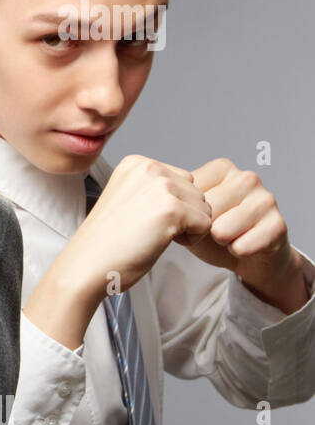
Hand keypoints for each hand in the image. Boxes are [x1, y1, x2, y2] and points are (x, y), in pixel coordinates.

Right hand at [26, 154, 212, 349]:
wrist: (87, 265)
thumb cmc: (107, 241)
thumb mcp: (128, 198)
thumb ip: (154, 188)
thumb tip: (190, 192)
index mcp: (135, 163)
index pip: (181, 179)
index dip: (171, 204)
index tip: (143, 218)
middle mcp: (149, 167)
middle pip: (196, 190)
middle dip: (183, 213)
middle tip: (150, 230)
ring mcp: (161, 186)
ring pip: (204, 207)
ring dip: (188, 226)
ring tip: (155, 236)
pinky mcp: (172, 208)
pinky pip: (206, 224)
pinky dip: (191, 239)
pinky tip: (162, 242)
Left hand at [183, 157, 307, 311]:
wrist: (246, 255)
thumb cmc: (212, 231)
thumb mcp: (186, 212)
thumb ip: (170, 201)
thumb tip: (145, 197)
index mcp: (222, 169)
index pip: (189, 193)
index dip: (183, 214)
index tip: (190, 219)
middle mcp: (247, 179)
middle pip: (204, 210)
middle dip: (199, 230)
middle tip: (208, 234)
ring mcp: (266, 199)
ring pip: (223, 228)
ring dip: (217, 242)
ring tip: (224, 239)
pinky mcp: (278, 224)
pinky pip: (243, 245)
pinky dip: (235, 252)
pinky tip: (239, 248)